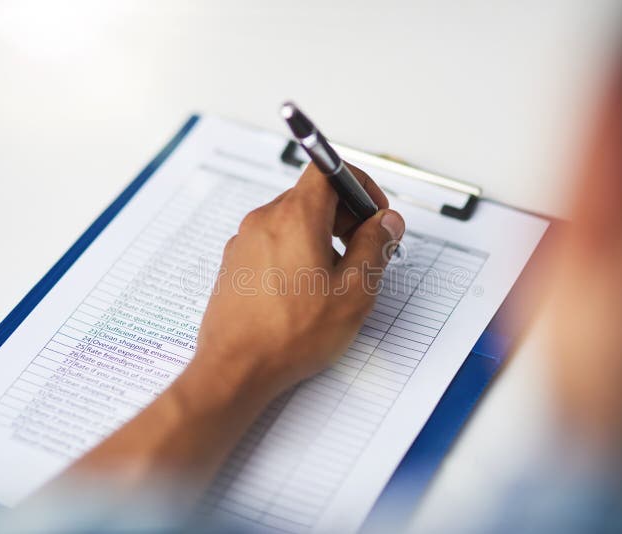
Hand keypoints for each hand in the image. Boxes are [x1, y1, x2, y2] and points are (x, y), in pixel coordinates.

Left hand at [55, 163, 403, 496]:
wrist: (235, 370)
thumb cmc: (290, 335)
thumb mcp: (353, 292)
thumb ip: (374, 248)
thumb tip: (386, 222)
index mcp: (295, 217)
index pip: (328, 169)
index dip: (359, 184)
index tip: (374, 213)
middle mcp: (264, 220)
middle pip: (312, 195)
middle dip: (345, 216)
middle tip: (364, 250)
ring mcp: (245, 242)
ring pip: (293, 221)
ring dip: (322, 236)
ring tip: (335, 278)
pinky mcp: (236, 264)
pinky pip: (273, 242)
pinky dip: (296, 252)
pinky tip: (306, 291)